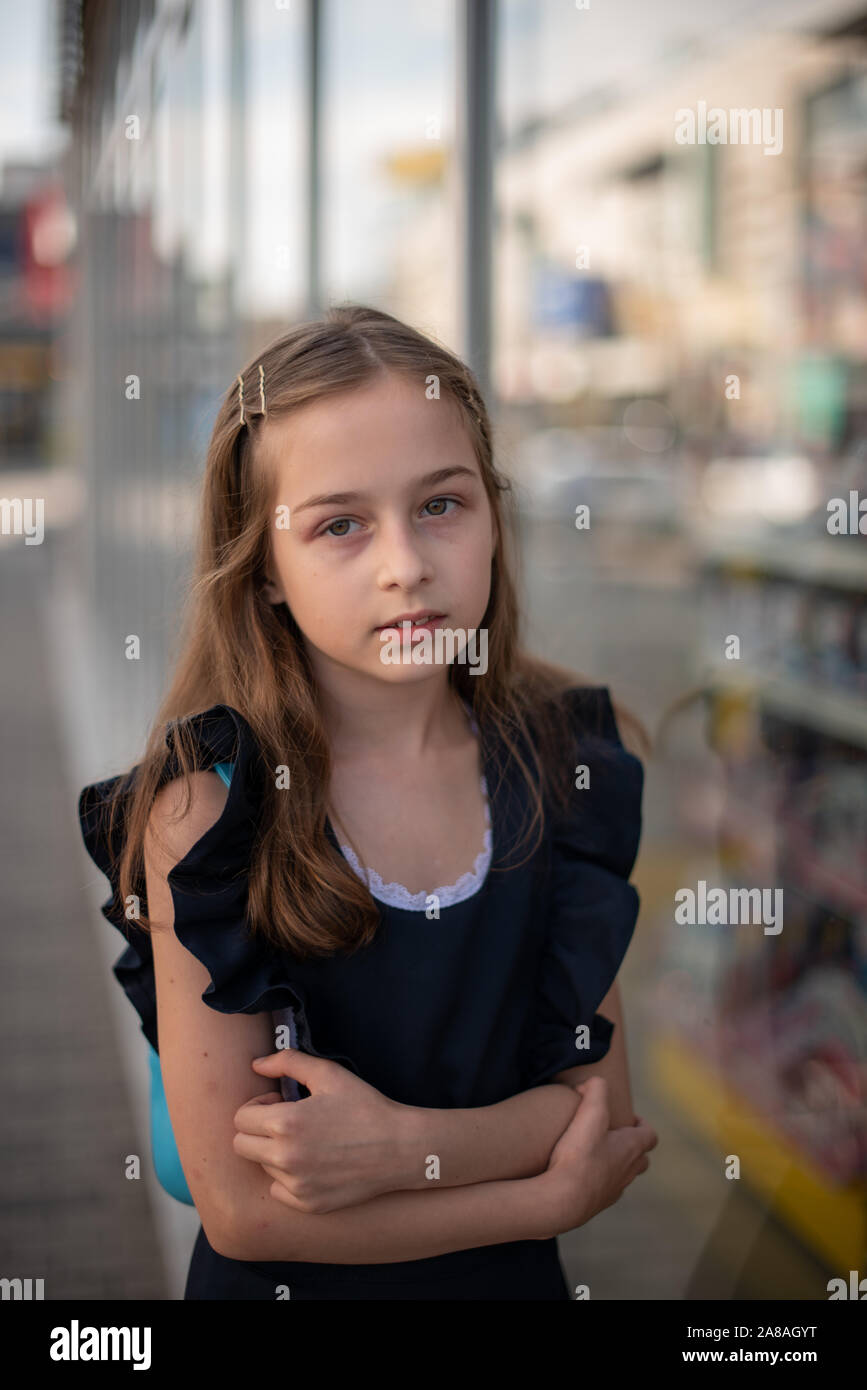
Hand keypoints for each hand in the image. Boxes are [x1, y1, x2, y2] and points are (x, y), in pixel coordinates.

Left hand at [232, 1048, 409, 1213]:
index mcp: (285, 1123)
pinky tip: (314, 1163)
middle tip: (288, 1122)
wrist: (399, 1148)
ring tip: (307, 1141)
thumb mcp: (328, 1074)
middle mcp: (285, 1158)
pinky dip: (288, 1178)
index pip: (240, 1118)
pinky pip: (278, 1190)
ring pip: (262, 1167)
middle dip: (257, 1130)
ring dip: (274, 1153)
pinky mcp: (308, 1204)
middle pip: (241, 1145)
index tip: (280, 1103)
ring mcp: (296, 1185)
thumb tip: (256, 1064)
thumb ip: (288, 1062)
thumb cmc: (365, 1106)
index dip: (258, 1106)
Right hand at [538, 1076, 657, 1236]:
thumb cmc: (579, 1156)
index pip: (650, 1136)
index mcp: (632, 1149)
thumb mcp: (590, 1112)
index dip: (642, 1124)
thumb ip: (596, 1089)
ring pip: (624, 1176)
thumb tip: (592, 1083)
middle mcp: (628, 1171)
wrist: (562, 1199)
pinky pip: (605, 1190)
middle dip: (631, 1146)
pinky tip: (579, 1174)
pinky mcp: (597, 1204)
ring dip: (615, 1164)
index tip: (626, 1118)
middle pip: (641, 1159)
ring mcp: (613, 1190)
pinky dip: (598, 1181)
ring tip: (594, 1154)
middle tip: (611, 1135)